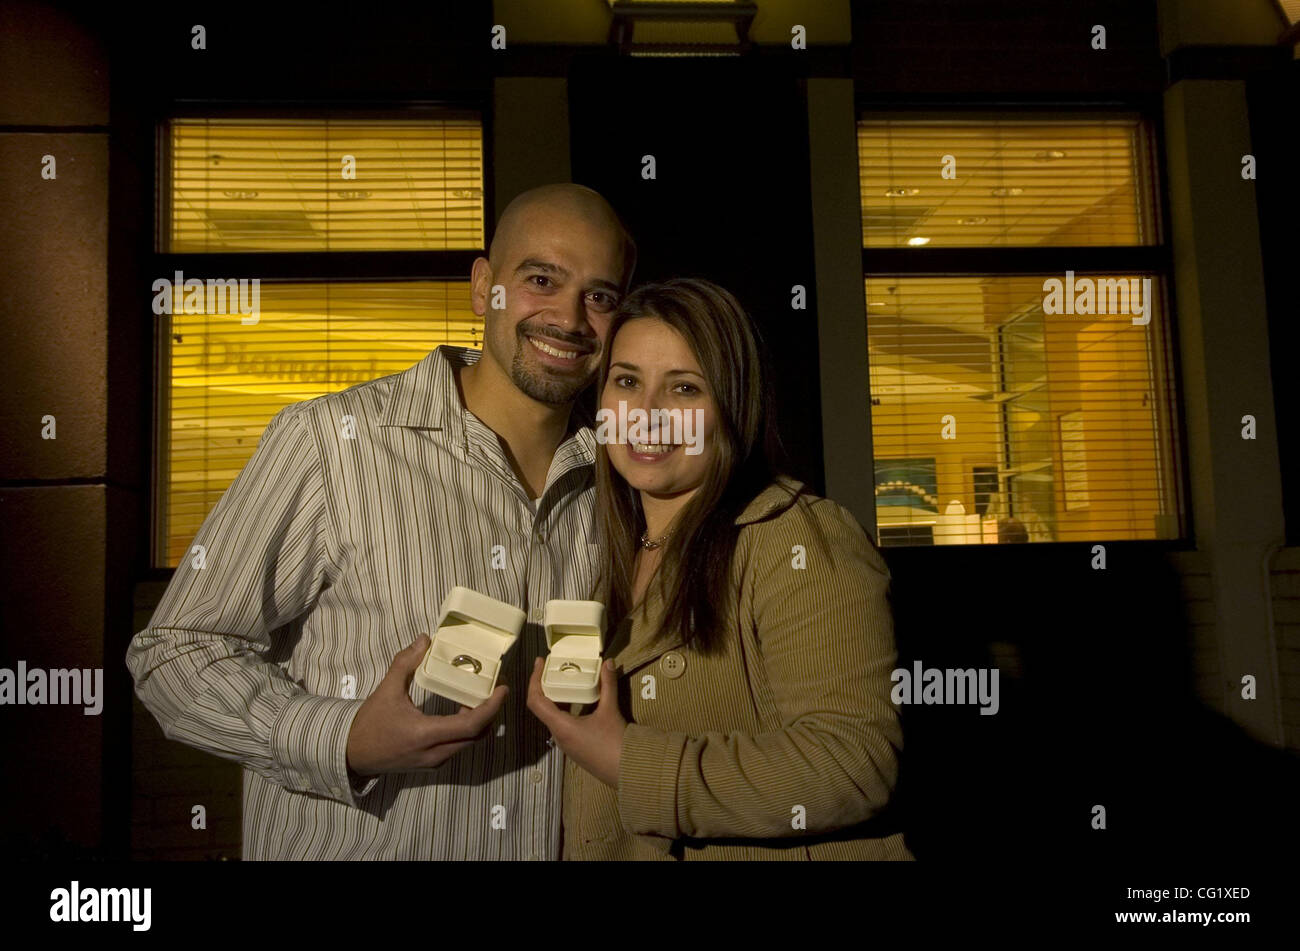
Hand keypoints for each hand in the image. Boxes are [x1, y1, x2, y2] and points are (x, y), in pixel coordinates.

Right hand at [346, 634, 506, 776]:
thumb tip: (423, 639)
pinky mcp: (432, 764)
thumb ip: (405, 663)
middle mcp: (435, 752)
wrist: (351, 755)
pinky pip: (459, 747)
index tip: (503, 689)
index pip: (472, 724)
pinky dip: (467, 729)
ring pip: (469, 743)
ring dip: (479, 721)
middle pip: (477, 735)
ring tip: (478, 696)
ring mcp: (435, 761)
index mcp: (426, 734)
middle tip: (494, 689)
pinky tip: (461, 710)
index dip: (492, 707)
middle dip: (490, 712)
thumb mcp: (386, 690)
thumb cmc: (369, 724)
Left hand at [526, 657, 625, 788]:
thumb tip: (608, 662)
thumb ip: (608, 684)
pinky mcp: (575, 747)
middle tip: (552, 667)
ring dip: (554, 696)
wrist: (627, 772)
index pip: (535, 701)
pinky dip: (563, 707)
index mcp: (561, 727)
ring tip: (563, 678)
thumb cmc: (615, 743)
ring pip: (552, 716)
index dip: (534, 679)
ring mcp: (566, 743)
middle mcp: (559, 736)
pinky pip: (561, 723)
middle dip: (544, 685)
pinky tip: (576, 699)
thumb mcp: (611, 710)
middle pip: (541, 707)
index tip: (540, 662)